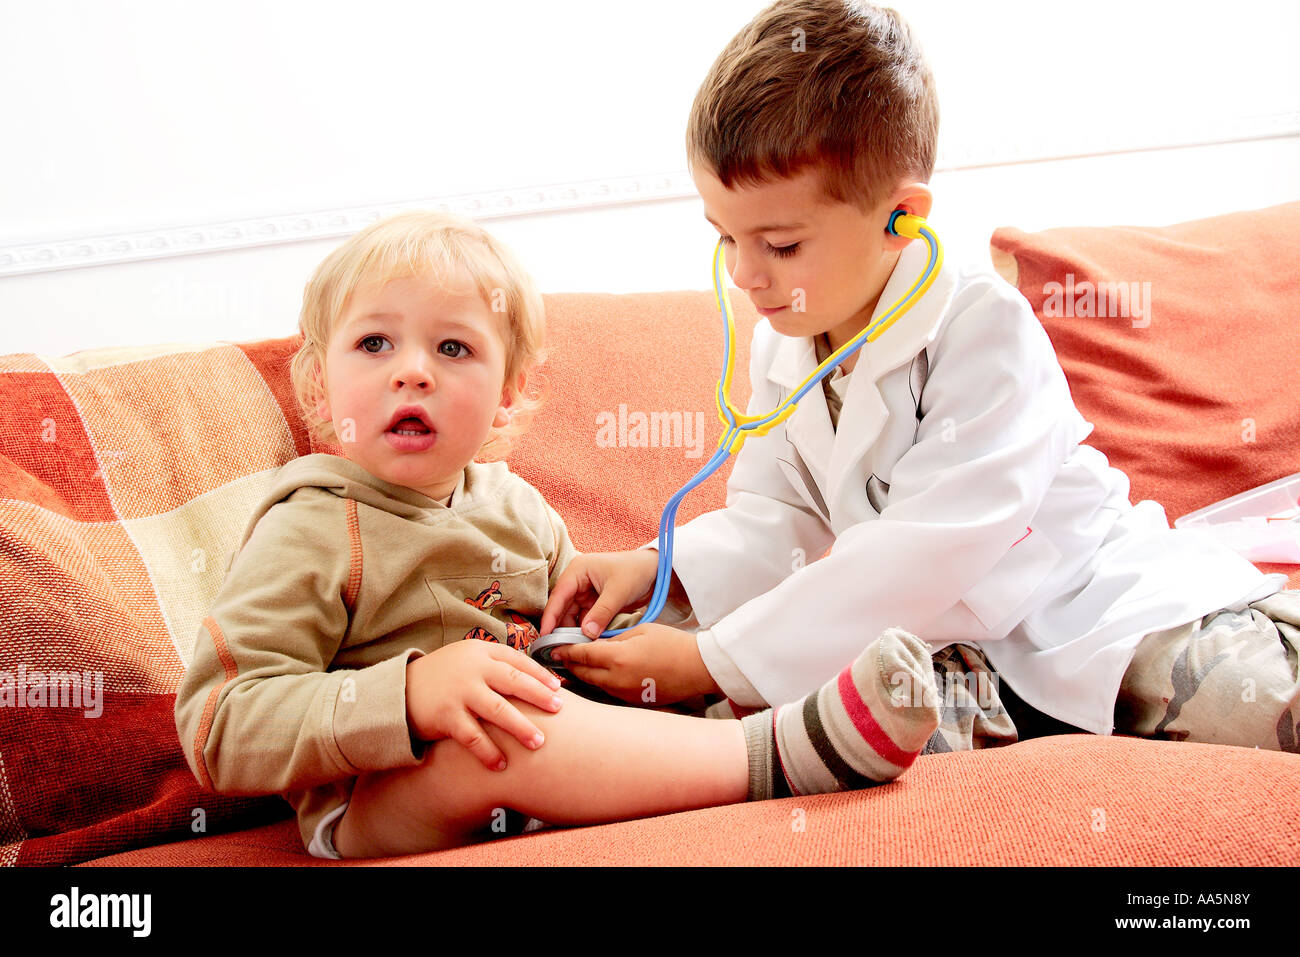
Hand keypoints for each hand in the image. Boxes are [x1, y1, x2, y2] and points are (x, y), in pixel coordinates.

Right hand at [405, 641, 562, 769]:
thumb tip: (534, 678)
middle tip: (559, 710)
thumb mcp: (466, 660)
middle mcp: (471, 669)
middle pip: (513, 681)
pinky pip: (473, 737)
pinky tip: (502, 765)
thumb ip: (494, 665)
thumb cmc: (442, 677)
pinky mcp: (445, 715)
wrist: (399, 690)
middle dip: (539, 696)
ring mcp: (459, 691)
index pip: (517, 660)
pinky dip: (489, 753)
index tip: (558, 688)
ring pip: (498, 710)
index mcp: (480, 652)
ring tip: (539, 743)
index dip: (539, 675)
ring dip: (521, 728)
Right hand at [540, 549, 663, 638]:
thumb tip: (586, 634)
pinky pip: (584, 620)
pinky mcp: (594, 604)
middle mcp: (577, 582)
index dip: (550, 616)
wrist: (655, 572)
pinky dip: (585, 631)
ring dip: (574, 631)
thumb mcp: (618, 592)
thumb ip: (602, 613)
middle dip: (561, 628)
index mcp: (577, 571)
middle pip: (562, 608)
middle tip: (559, 648)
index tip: (546, 635)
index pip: (558, 595)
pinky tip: (585, 644)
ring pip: (572, 616)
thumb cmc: (635, 571)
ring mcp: (585, 593)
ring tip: (573, 649)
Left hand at [550, 623, 720, 704]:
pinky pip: (608, 691)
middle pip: (582, 673)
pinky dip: (600, 682)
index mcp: (617, 658)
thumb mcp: (640, 631)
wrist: (698, 668)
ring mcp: (624, 694)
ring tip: (576, 665)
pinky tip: (599, 675)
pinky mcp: (632, 702)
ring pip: (594, 684)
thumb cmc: (672, 644)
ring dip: (584, 675)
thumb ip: (613, 639)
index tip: (553, 647)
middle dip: (570, 665)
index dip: (565, 651)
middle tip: (560, 656)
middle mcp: (616, 679)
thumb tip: (595, 644)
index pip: (581, 655)